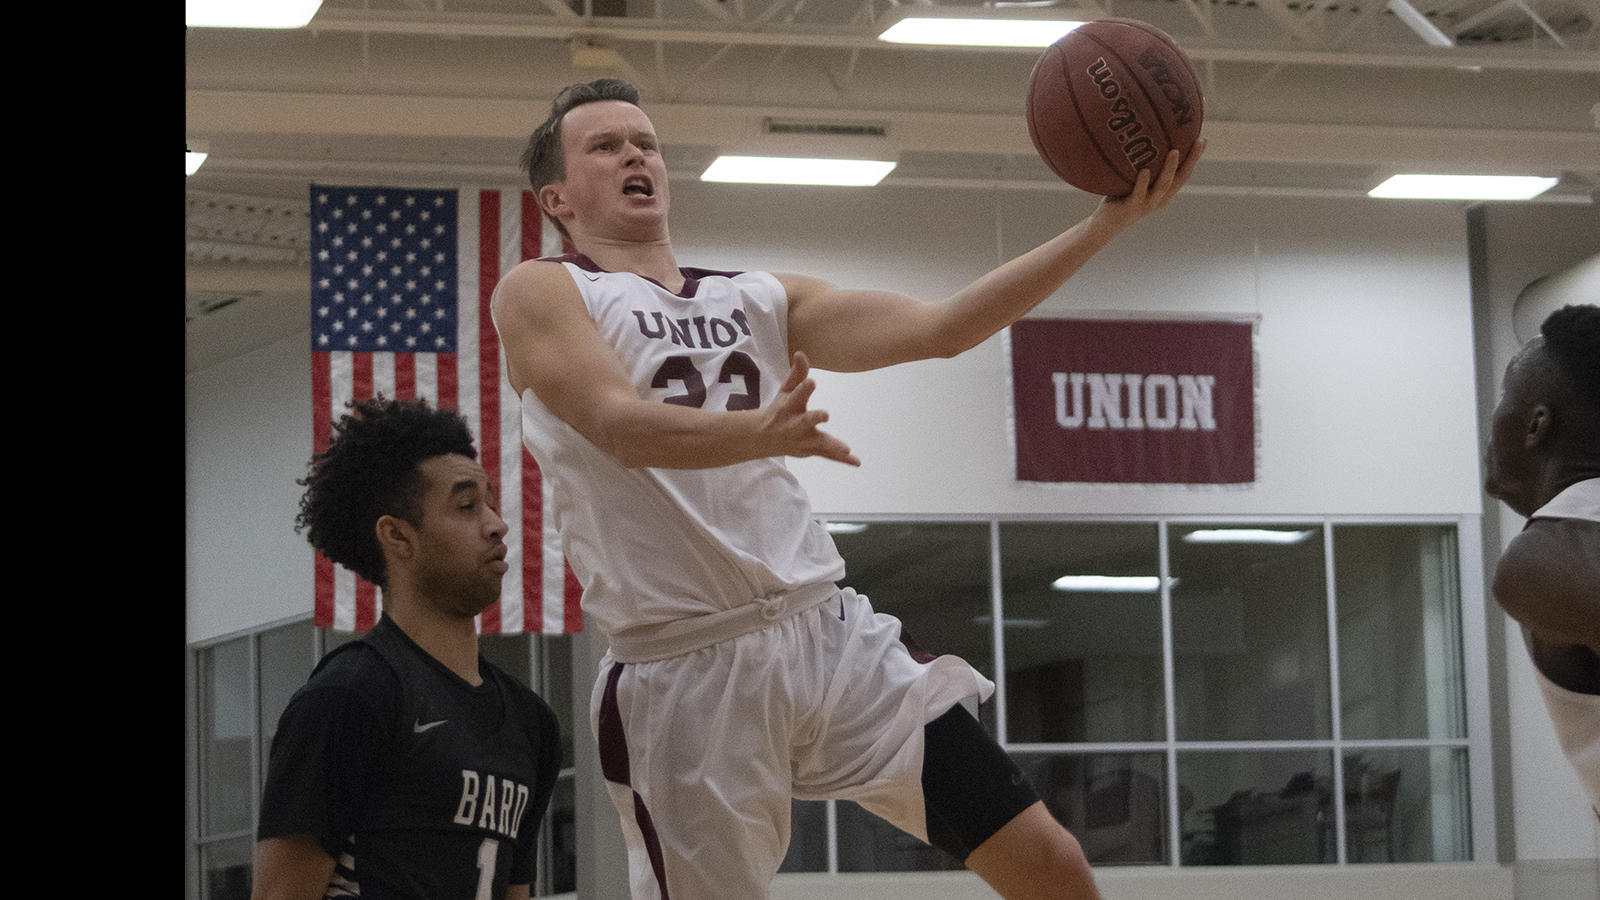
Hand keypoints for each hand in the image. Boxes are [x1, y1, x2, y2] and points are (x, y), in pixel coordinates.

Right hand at [762, 351, 860, 466]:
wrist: (763, 437)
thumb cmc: (780, 409)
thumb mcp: (786, 390)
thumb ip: (797, 374)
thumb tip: (801, 353)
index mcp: (788, 406)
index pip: (797, 395)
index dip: (804, 389)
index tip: (812, 381)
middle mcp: (794, 424)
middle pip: (804, 422)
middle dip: (813, 418)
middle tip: (825, 415)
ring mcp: (802, 440)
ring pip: (817, 443)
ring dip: (831, 445)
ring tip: (846, 449)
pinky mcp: (810, 451)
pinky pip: (827, 456)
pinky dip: (841, 460)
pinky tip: (856, 462)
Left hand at [1091, 136, 1205, 233]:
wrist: (1106, 223)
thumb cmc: (1119, 196)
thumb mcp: (1132, 178)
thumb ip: (1139, 162)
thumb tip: (1140, 134)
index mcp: (1164, 192)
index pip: (1184, 173)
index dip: (1194, 158)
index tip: (1203, 139)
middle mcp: (1160, 198)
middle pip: (1181, 178)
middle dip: (1191, 160)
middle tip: (1197, 141)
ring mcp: (1147, 204)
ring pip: (1163, 186)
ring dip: (1170, 168)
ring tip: (1174, 151)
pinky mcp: (1132, 207)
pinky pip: (1139, 193)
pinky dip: (1143, 182)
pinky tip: (1145, 170)